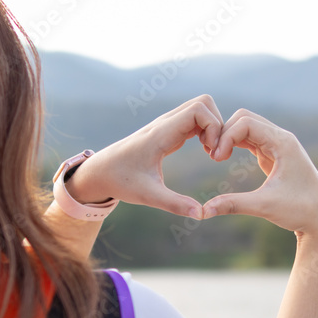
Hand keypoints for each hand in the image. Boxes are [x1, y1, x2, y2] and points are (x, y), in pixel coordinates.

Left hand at [65, 95, 223, 218]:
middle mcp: (165, 124)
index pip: (198, 110)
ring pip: (200, 109)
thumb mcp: (147, 195)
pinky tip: (205, 151)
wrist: (100, 171)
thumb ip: (175, 204)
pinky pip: (194, 119)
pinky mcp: (168, 131)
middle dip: (218, 124)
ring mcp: (166, 125)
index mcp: (161, 134)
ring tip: (211, 153)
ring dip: (212, 127)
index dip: (214, 127)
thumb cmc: (121, 181)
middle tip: (215, 152)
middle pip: (203, 103)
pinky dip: (205, 130)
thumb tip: (201, 215)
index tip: (212, 154)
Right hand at [202, 109, 317, 236]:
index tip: (216, 158)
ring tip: (217, 157)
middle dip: (225, 133)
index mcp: (283, 142)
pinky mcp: (274, 154)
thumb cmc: (300, 210)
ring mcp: (278, 144)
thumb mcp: (264, 206)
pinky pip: (250, 139)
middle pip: (244, 118)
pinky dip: (235, 144)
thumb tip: (204, 211)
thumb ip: (233, 204)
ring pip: (246, 127)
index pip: (246, 123)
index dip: (226, 136)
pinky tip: (224, 157)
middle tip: (213, 156)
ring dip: (229, 137)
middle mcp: (281, 138)